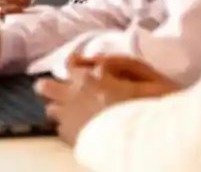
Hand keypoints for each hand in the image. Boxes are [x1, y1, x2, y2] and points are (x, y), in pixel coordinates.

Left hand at [35, 53, 181, 144]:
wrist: (154, 141)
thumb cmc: (156, 107)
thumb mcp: (147, 75)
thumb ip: (120, 62)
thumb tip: (96, 61)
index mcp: (92, 77)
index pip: (70, 64)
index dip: (78, 68)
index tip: (86, 74)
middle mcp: (75, 95)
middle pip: (44, 86)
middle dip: (54, 87)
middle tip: (72, 94)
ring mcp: (70, 118)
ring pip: (51, 109)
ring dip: (61, 108)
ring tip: (79, 114)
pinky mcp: (73, 139)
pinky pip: (60, 130)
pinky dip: (69, 128)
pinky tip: (85, 129)